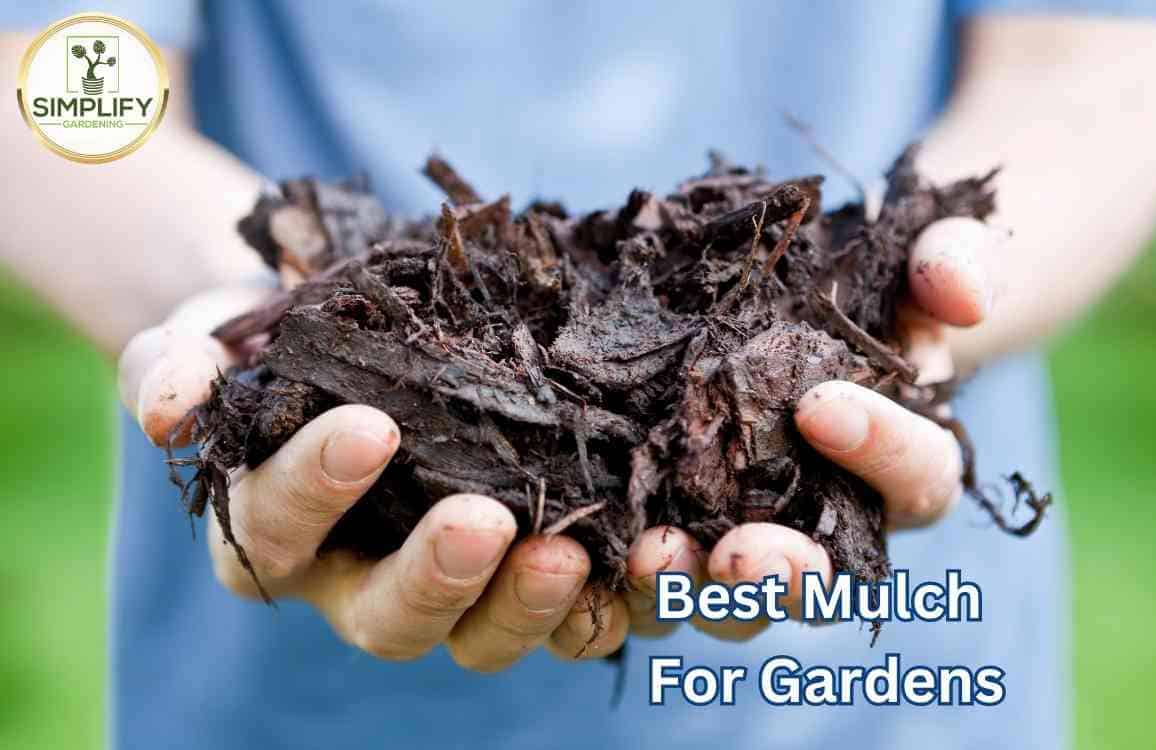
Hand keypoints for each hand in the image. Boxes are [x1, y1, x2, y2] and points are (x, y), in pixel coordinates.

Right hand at [119, 286, 624, 672]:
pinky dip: (623, 592)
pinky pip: (583, 605)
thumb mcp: (209, 339)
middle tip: (483, 523)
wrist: (363, 339)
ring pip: (495, 631)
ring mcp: (459, 582)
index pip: (281, 530)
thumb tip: (169, 406)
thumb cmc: (277, 342)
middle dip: (439, 578)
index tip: (365, 430)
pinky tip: (660, 550)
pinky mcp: (537, 561)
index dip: (313, 489)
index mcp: (281, 535)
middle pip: (396, 619)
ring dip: (544, 604)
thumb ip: (175, 367)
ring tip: (581, 550)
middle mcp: (366, 579)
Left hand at [615, 216, 995, 640]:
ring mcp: (745, 530)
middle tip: (743, 552)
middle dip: (783, 575)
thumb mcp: (922, 255)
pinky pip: (652, 570)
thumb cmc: (871, 285)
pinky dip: (621, 576)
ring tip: (653, 554)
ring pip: (728, 597)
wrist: (798, 298)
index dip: (881, 450)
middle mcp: (827, 521)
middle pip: (817, 580)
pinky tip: (584, 554)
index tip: (822, 405)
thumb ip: (951, 264)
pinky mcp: (673, 521)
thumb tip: (963, 297)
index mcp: (904, 468)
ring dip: (691, 587)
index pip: (916, 480)